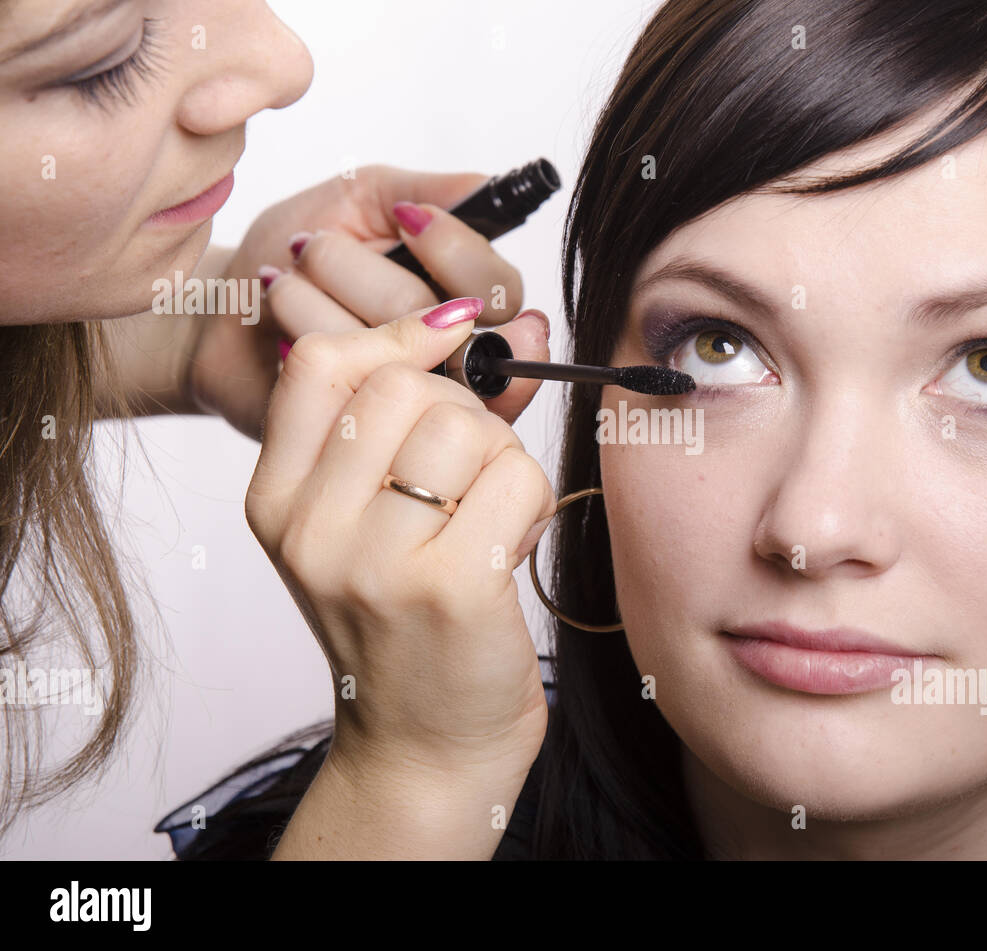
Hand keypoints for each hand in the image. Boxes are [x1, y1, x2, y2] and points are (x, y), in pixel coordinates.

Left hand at [184, 165, 524, 439]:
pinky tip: (280, 330)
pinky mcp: (364, 433)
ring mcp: (410, 402)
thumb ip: (433, 191)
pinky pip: (349, 385)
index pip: (501, 289)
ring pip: (391, 350)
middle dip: (360, 272)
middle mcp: (451, 358)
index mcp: (466, 300)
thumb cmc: (294, 253)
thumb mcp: (363, 199)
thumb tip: (489, 187)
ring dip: (318, 297)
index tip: (406, 224)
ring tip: (285, 286)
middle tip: (313, 251)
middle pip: (443, 320)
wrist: (222, 309)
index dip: (457, 254)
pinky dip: (301, 338)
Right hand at [246, 298, 556, 796]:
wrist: (424, 749)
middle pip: (404, 387)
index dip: (394, 336)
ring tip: (493, 518)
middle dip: (464, 413)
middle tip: (473, 474)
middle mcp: (312, 530)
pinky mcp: (450, 587)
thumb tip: (452, 323)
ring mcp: (375, 561)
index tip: (449, 338)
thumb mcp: (353, 530)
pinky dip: (536, 502)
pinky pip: (518, 479)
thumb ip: (380, 436)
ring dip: (504, 462)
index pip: (317, 365)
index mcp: (277, 503)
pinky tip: (513, 546)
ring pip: (467, 428)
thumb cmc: (405, 630)